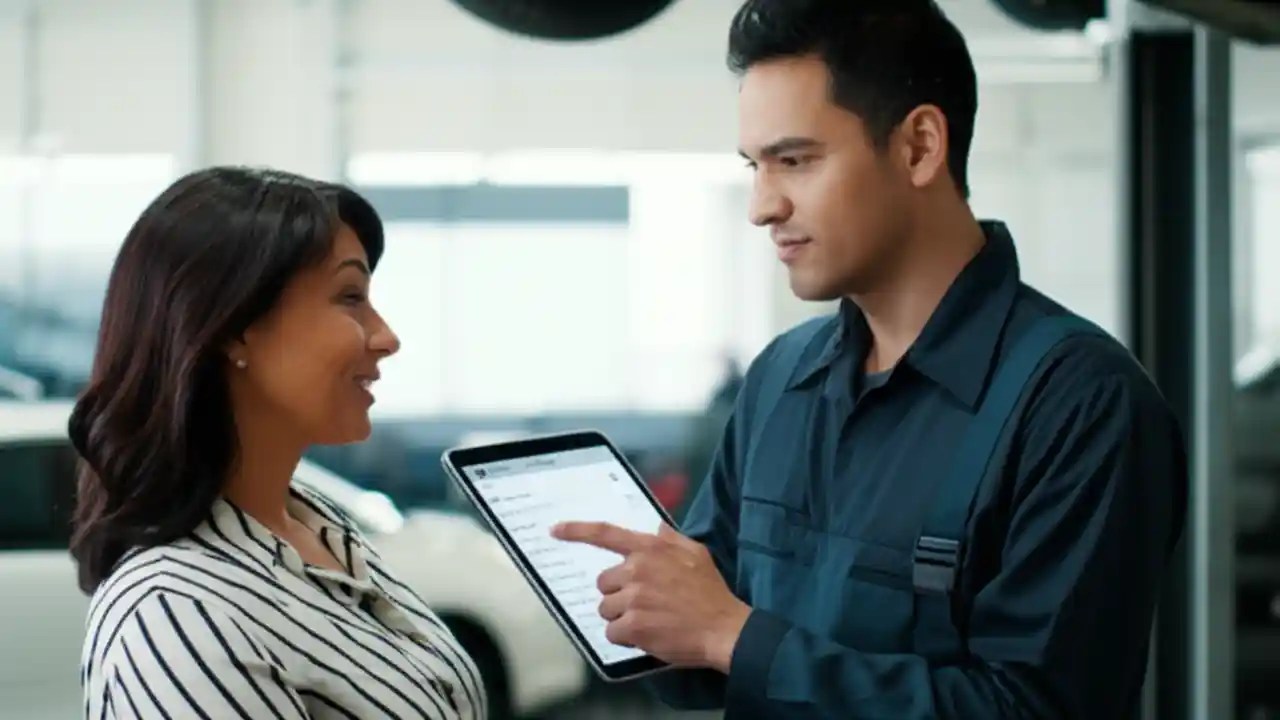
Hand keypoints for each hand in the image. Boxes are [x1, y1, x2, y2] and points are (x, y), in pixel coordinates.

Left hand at [550, 521, 750, 672]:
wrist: (724, 628)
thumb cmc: (711, 591)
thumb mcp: (696, 553)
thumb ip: (670, 539)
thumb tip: (654, 529)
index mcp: (650, 549)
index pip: (606, 534)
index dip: (577, 530)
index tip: (555, 530)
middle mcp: (637, 569)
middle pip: (604, 582)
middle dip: (618, 594)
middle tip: (643, 603)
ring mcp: (633, 598)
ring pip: (606, 608)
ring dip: (621, 617)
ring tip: (648, 620)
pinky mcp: (633, 625)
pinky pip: (612, 632)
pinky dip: (625, 637)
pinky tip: (647, 634)